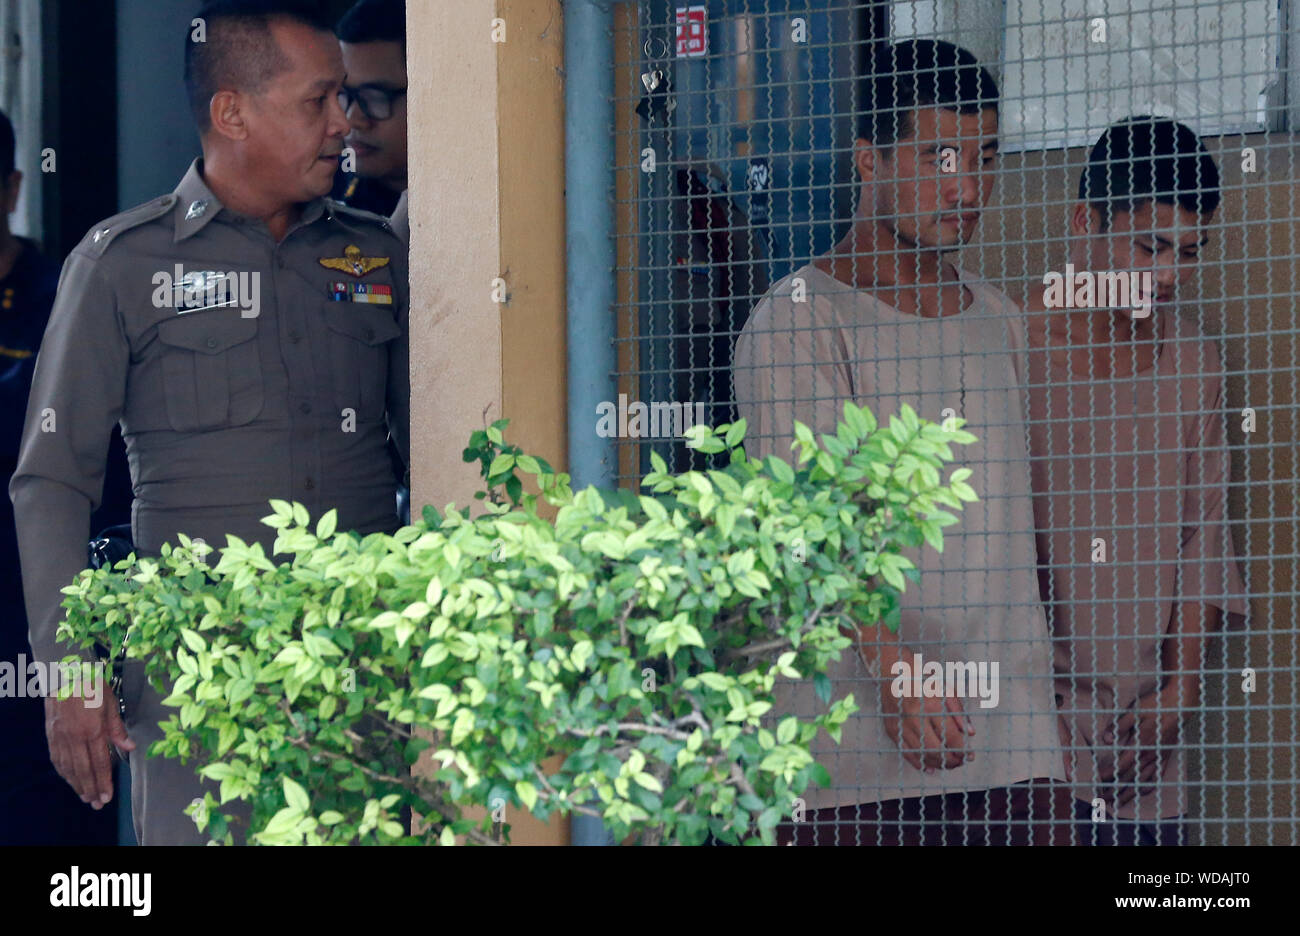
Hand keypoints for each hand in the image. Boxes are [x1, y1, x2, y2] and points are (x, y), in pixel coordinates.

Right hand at [44, 689, 134, 808]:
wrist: (64, 674)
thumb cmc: (91, 685)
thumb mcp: (111, 703)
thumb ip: (118, 729)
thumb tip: (130, 747)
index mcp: (93, 730)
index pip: (99, 763)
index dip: (104, 782)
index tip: (108, 796)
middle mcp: (75, 738)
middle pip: (83, 771)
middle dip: (91, 790)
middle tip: (97, 804)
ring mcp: (61, 738)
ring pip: (68, 768)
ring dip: (77, 785)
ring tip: (85, 797)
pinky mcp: (51, 735)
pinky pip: (57, 759)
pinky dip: (64, 773)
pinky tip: (69, 779)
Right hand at [876, 648, 975, 771]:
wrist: (892, 671)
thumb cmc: (922, 679)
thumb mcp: (945, 689)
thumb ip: (959, 711)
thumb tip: (970, 733)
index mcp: (931, 705)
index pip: (950, 735)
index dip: (962, 749)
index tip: (970, 755)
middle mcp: (914, 717)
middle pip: (936, 748)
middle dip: (951, 760)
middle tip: (960, 763)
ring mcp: (901, 725)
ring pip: (921, 753)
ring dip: (937, 763)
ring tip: (948, 765)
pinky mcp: (891, 729)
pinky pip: (906, 752)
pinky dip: (918, 763)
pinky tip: (930, 768)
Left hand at [1098, 684, 1182, 806]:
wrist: (1181, 704)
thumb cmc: (1156, 706)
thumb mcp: (1135, 712)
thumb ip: (1119, 726)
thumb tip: (1105, 739)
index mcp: (1141, 744)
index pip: (1122, 765)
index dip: (1109, 775)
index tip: (1097, 782)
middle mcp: (1150, 755)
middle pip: (1130, 777)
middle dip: (1115, 790)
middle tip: (1101, 799)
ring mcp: (1159, 757)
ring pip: (1142, 780)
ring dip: (1129, 793)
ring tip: (1118, 803)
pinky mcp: (1166, 756)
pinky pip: (1157, 776)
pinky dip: (1149, 786)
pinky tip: (1142, 792)